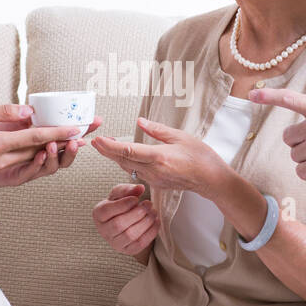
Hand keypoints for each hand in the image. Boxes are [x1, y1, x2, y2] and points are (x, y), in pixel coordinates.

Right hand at [0, 104, 89, 179]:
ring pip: (38, 157)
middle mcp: (4, 159)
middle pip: (44, 150)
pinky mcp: (0, 167)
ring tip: (80, 135)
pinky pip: (28, 159)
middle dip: (69, 139)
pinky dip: (43, 151)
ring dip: (60, 146)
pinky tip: (55, 141)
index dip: (59, 132)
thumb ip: (3, 111)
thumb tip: (29, 110)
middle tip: (90, 127)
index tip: (78, 127)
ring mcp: (3, 166)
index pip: (36, 138)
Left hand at [0, 116, 103, 187]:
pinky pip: (30, 173)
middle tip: (79, 139)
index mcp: (43, 143)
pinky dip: (37, 164)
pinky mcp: (17, 177)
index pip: (68, 136)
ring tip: (55, 144)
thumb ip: (27, 117)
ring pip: (51, 167)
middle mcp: (41, 157)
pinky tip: (40, 155)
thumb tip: (42, 107)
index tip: (97, 121)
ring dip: (56, 156)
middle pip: (66, 155)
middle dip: (76, 148)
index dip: (83, 130)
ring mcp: (31, 168)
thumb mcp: (12, 122)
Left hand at [91, 117, 228, 196]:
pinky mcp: (156, 183)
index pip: (128, 151)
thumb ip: (157, 130)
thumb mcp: (180, 137)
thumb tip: (140, 122)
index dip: (110, 146)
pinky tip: (123, 156)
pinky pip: (137, 173)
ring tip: (105, 146)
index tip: (98, 139)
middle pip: (123, 161)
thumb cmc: (201, 157)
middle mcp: (154, 171)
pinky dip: (127, 163)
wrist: (211, 180)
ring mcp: (154, 179)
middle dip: (107, 151)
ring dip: (116, 157)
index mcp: (159, 157)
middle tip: (94, 141)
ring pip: (128, 168)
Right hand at [93, 183, 158, 256]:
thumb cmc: (120, 204)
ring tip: (153, 211)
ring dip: (145, 222)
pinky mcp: (128, 250)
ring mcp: (115, 243)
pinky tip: (156, 221)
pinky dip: (151, 232)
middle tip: (148, 204)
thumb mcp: (120, 193)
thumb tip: (140, 188)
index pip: (107, 211)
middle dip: (137, 213)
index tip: (136, 198)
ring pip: (130, 235)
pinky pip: (140, 244)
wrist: (124, 221)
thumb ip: (128, 189)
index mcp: (98, 214)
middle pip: (119, 224)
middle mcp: (104, 231)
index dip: (123, 204)